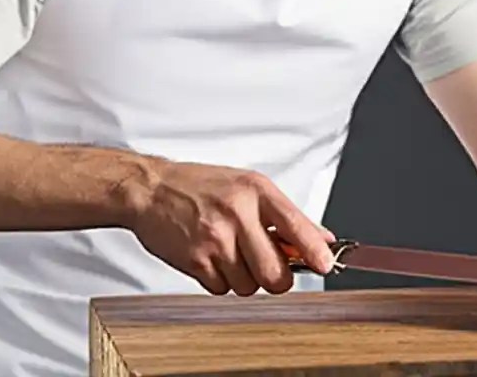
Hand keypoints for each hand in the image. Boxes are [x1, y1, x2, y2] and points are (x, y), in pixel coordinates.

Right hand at [127, 160, 336, 295]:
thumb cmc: (201, 187)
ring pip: (248, 286)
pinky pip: (221, 289)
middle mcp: (237, 213)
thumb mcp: (248, 187)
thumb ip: (285, 216)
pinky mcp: (195, 259)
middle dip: (275, 279)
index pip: (296, 226)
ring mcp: (215, 238)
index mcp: (256, 191)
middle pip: (274, 273)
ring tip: (229, 254)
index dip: (315, 252)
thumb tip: (323, 240)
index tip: (325, 265)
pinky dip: (220, 281)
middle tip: (267, 268)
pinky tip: (211, 258)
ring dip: (244, 279)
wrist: (150, 190)